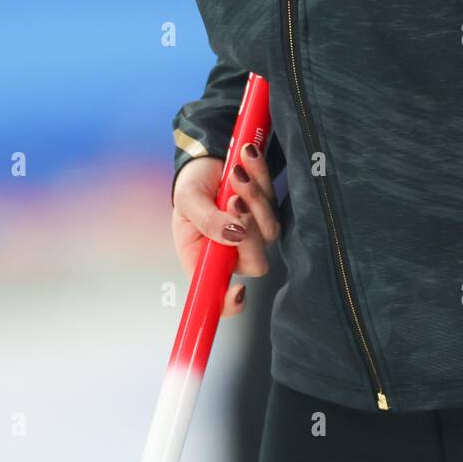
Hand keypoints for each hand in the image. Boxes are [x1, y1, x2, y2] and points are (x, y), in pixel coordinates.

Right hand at [171, 146, 280, 316]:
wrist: (206, 159)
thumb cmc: (191, 187)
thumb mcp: (188, 201)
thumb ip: (208, 220)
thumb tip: (233, 234)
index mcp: (206, 260)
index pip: (218, 295)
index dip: (229, 303)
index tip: (237, 291)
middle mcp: (232, 252)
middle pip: (256, 262)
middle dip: (248, 230)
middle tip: (233, 200)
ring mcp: (253, 233)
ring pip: (269, 230)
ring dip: (254, 198)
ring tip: (235, 173)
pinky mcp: (267, 211)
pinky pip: (274, 201)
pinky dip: (261, 177)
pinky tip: (247, 158)